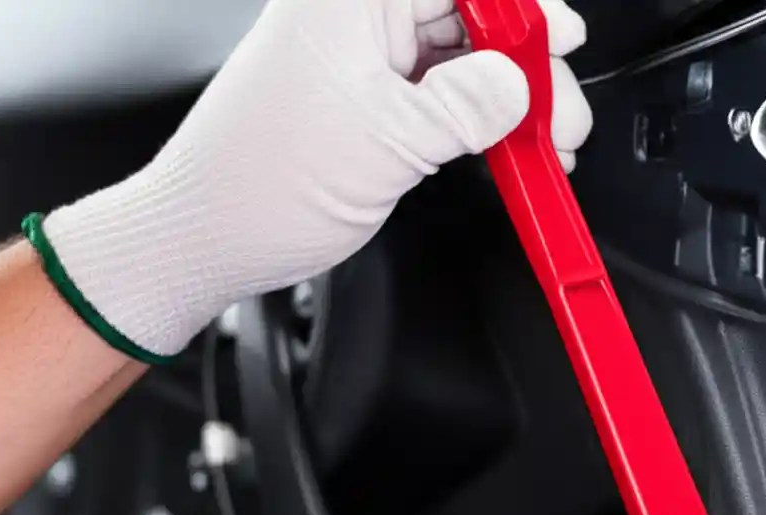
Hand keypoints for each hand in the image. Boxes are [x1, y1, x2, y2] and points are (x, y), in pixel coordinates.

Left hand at [38, 0, 592, 360]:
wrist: (207, 240)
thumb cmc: (257, 187)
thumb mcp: (387, 142)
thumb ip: (468, 106)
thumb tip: (520, 84)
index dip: (518, 8)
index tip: (557, 42)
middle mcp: (354, 15)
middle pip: (469, 14)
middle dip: (525, 62)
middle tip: (558, 115)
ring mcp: (362, 58)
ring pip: (462, 58)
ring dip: (508, 99)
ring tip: (543, 143)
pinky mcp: (368, 99)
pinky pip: (441, 94)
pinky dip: (480, 121)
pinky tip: (509, 147)